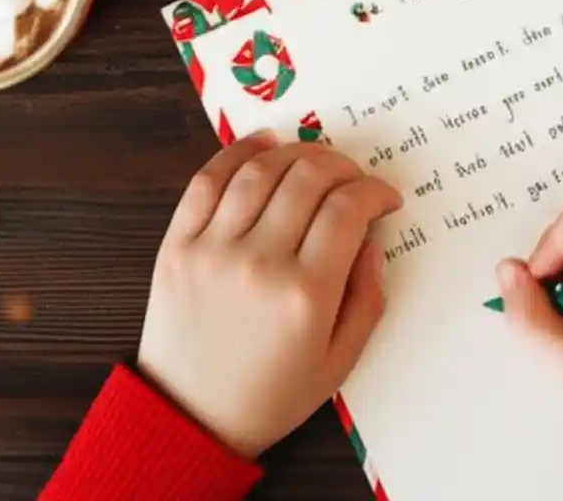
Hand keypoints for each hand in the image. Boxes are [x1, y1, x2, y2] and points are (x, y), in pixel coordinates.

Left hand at [137, 131, 401, 457]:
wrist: (189, 418)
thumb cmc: (271, 395)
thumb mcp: (340, 361)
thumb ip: (367, 299)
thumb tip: (371, 242)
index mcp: (306, 295)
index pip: (349, 209)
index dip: (375, 191)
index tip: (385, 198)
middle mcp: (259, 263)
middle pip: (309, 178)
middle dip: (343, 166)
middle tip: (354, 178)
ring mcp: (212, 250)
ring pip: (261, 170)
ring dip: (296, 152)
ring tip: (315, 160)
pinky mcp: (177, 246)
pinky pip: (207, 181)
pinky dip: (237, 153)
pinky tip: (263, 145)